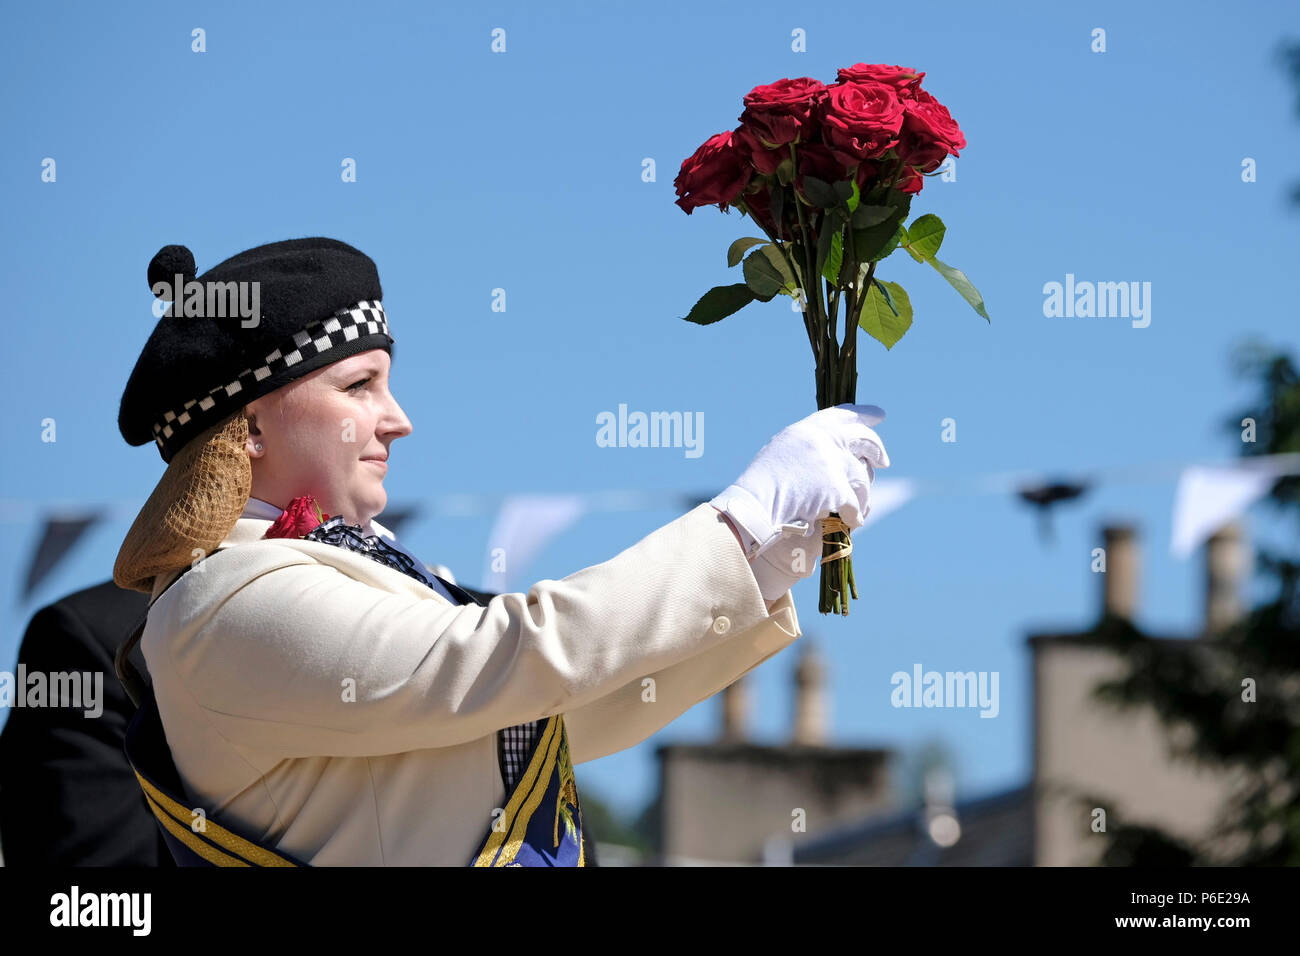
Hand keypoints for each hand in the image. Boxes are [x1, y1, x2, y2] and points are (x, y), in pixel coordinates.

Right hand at [710, 403, 890, 563]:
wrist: (753, 510)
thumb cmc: (760, 489)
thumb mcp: (782, 455)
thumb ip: (807, 448)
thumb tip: (832, 450)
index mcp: (805, 431)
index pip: (841, 415)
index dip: (863, 415)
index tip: (879, 416)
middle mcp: (821, 442)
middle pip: (862, 439)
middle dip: (876, 448)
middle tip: (885, 460)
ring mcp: (831, 465)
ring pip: (862, 477)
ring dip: (863, 494)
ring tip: (859, 507)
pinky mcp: (836, 490)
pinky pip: (855, 504)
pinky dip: (855, 516)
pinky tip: (852, 522)